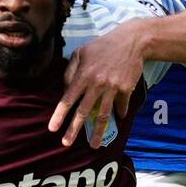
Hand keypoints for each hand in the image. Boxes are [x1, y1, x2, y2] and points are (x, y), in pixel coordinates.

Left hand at [48, 22, 148, 148]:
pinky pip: (120, 107)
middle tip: (66, 143)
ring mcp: (112, 88)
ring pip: (103, 116)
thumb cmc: (103, 46)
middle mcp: (96, 84)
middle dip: (73, 130)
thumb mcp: (81, 52)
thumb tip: (65, 89)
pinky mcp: (126, 90)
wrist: (132, 41)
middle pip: (83, 112)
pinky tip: (118, 119)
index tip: (52, 129)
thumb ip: (70, 71)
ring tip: (94, 145)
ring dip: (97, 132)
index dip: (59, 115)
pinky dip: (119, 114)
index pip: (68, 99)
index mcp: (83, 76)